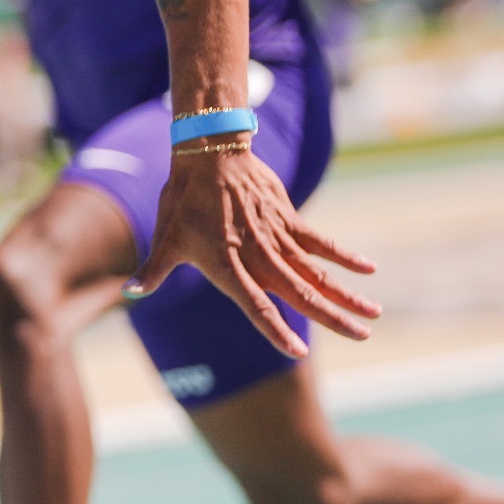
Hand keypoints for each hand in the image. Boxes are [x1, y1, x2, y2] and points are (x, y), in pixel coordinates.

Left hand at [125, 148, 380, 356]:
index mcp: (227, 265)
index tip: (298, 352)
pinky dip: (344, 255)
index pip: (255, 305)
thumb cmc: (183, 199)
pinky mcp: (288, 218)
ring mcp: (276, 236)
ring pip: (316, 270)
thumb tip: (129, 293)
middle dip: (332, 317)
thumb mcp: (166, 237)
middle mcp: (256, 254)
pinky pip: (320, 241)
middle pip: (299, 292)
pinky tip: (369, 269)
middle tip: (363, 338)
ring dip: (346, 293)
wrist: (208, 152)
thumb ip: (153, 271)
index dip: (276, 330)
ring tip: (374, 315)